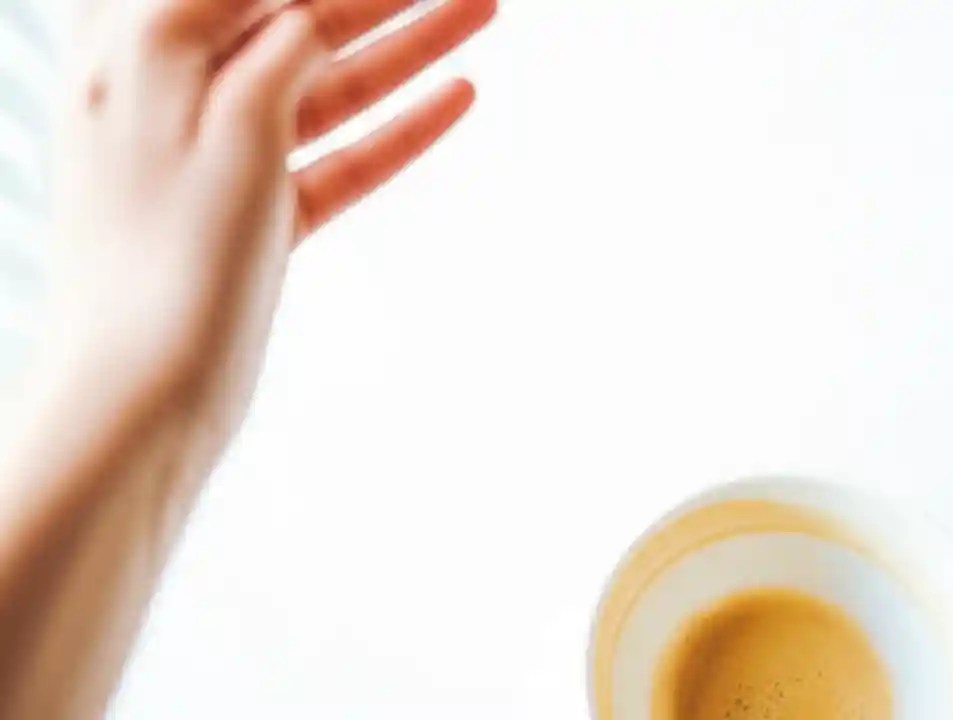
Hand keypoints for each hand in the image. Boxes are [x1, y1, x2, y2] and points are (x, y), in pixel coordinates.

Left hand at [46, 0, 492, 460]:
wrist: (144, 401)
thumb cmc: (168, 261)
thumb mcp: (233, 124)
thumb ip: (282, 44)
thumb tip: (315, 6)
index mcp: (139, 45)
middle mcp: (172, 90)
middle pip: (295, 16)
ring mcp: (217, 155)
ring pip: (327, 83)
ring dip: (407, 45)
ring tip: (482, 7)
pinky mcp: (253, 212)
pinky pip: (334, 155)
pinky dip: (395, 128)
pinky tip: (457, 96)